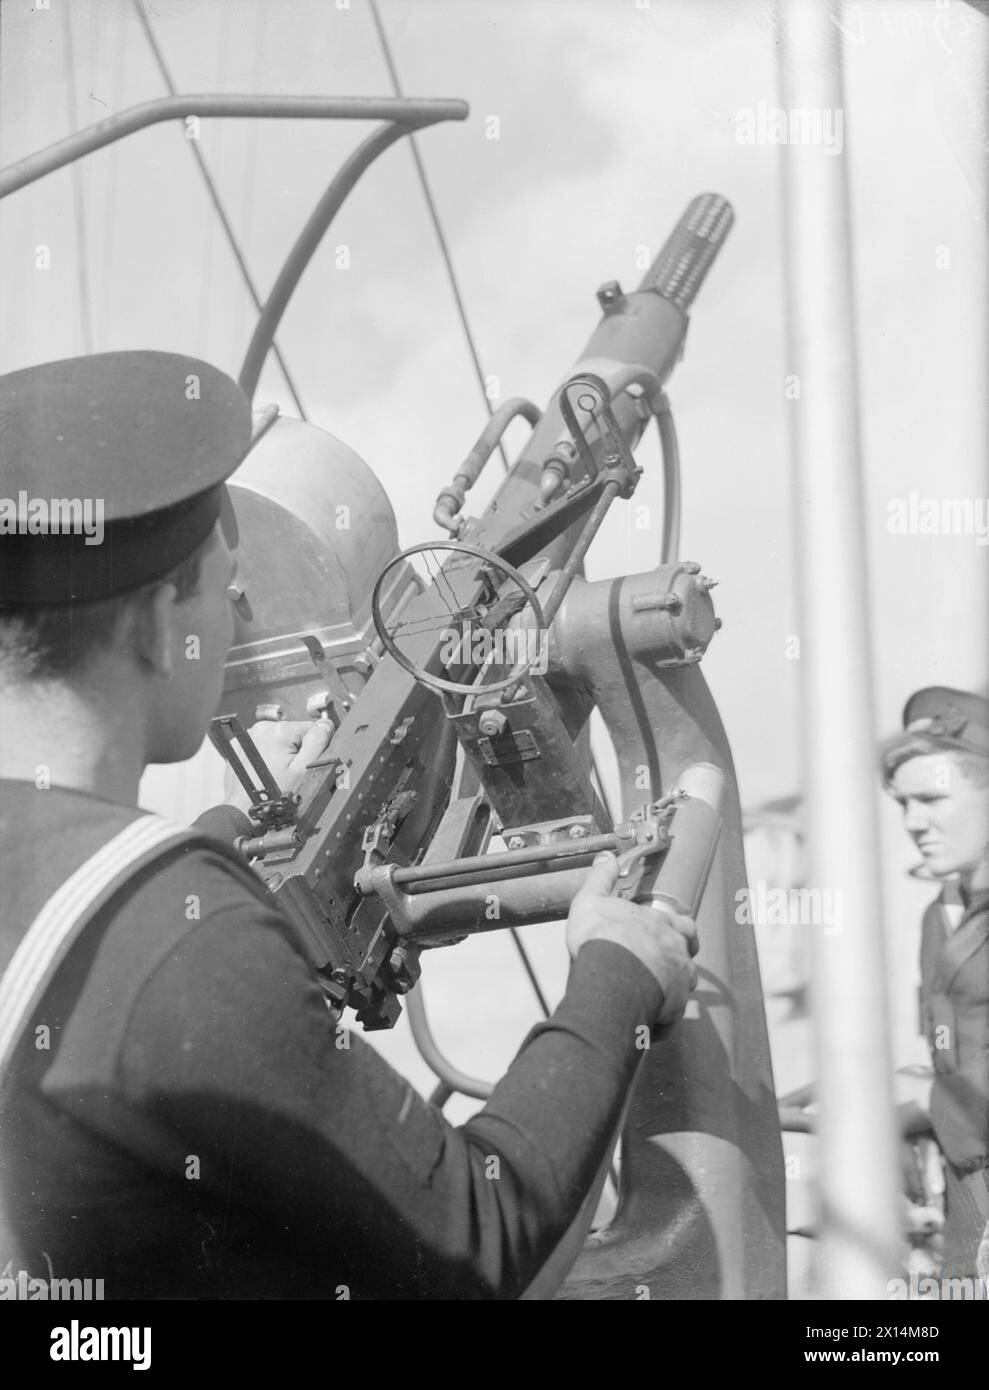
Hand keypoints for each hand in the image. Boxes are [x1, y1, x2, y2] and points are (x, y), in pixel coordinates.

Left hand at [223, 719, 333, 815]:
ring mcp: (247, 737)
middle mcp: (261, 728)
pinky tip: (265, 771)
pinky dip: (266, 755)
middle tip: (290, 773)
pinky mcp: (239, 746)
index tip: (303, 765)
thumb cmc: (274, 795)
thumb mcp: (304, 770)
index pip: (310, 728)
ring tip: (276, 774)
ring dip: (281, 753)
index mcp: (280, 731)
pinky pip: (262, 745)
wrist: (244, 811)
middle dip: (296, 751)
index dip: (313, 748)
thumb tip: (325, 724)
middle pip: (293, 733)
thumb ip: (318, 742)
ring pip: (278, 739)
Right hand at [566, 851, 698, 1026]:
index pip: (685, 925)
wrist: (610, 974)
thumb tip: (604, 857)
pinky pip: (669, 1019)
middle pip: (688, 960)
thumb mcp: (592, 900)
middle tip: (662, 971)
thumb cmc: (601, 937)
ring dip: (670, 993)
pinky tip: (642, 1025)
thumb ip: (600, 878)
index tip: (677, 936)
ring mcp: (679, 982)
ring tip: (650, 1000)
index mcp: (663, 925)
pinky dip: (659, 1022)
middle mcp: (677, 952)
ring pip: (683, 989)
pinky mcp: (672, 1010)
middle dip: (679, 965)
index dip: (681, 932)